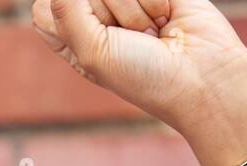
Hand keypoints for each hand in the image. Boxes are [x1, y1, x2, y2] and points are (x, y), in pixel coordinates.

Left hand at [32, 0, 246, 165]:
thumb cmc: (143, 76)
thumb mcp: (93, 52)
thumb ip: (66, 10)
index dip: (64, 13)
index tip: (93, 38)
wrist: (202, 75)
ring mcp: (127, 0)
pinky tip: (166, 19)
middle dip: (108, 15)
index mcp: (70, 40)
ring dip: (133, 9)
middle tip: (130, 41)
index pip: (45, 8)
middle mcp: (95, 18)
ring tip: (151, 32)